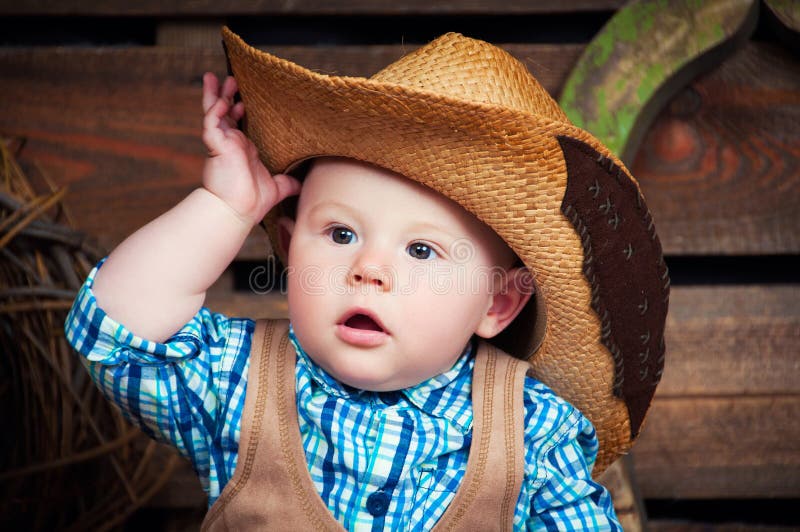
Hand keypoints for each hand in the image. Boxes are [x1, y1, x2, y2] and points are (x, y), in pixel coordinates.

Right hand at [201, 72, 300, 225]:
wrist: (237, 211)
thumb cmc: (252, 202)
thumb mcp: (276, 188)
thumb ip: (288, 183)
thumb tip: (302, 184)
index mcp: (243, 150)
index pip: (238, 124)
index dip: (238, 109)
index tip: (243, 98)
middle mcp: (231, 144)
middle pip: (224, 113)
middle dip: (226, 95)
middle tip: (231, 79)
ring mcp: (222, 144)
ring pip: (214, 113)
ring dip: (216, 95)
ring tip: (216, 77)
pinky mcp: (216, 146)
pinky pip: (212, 123)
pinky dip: (215, 110)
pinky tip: (221, 100)